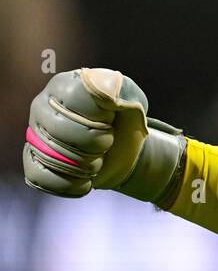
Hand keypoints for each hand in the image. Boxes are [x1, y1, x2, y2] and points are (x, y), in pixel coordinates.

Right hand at [23, 68, 183, 203]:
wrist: (123, 149)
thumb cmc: (125, 119)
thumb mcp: (133, 100)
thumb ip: (122, 89)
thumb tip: (105, 92)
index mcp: (65, 85)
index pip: (76, 105)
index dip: (101, 120)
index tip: (111, 120)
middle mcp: (41, 105)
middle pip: (61, 132)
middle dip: (95, 145)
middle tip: (106, 143)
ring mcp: (33, 133)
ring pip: (51, 157)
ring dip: (86, 167)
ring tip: (97, 159)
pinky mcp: (31, 159)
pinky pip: (40, 177)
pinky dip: (70, 185)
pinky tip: (85, 180)